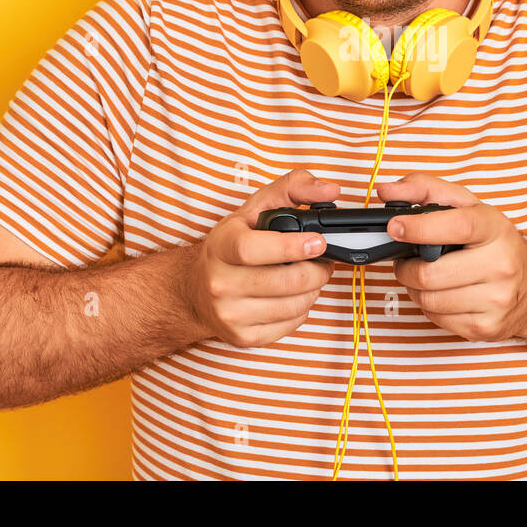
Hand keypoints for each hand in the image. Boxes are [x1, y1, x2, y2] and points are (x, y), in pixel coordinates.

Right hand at [183, 169, 338, 347]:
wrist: (196, 289)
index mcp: (221, 246)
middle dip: (316, 270)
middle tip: (322, 260)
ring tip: (310, 276)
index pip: (253, 249)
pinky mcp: (242, 337)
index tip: (318, 243)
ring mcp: (230, 314)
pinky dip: (302, 309)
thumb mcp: (255, 208)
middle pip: (284, 282)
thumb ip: (294, 188)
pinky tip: (295, 295)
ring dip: (313, 289)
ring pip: (293, 305)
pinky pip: (290, 325)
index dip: (291, 247)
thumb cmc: (231, 245)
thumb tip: (330, 190)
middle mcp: (220, 282)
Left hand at [378, 173, 526, 342]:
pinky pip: (437, 318)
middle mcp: (501, 264)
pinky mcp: (486, 327)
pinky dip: (430, 306)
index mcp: (495, 228)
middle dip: (407, 267)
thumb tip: (386, 190)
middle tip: (408, 261)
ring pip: (428, 299)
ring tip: (426, 277)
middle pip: (430, 273)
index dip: (420, 227)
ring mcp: (496, 299)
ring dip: (415, 289)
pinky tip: (442, 294)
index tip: (396, 227)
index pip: (457, 226)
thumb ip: (426, 190)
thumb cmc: (494, 243)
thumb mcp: (468, 207)